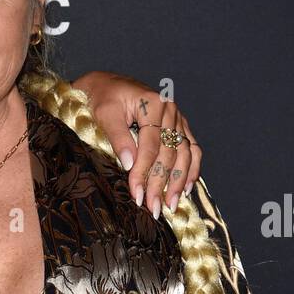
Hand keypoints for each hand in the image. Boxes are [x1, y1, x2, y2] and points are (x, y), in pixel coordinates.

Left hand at [72, 71, 201, 217]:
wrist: (105, 84)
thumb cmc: (101, 98)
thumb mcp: (104, 114)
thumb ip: (118, 137)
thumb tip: (130, 164)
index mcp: (153, 103)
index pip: (150, 146)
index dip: (144, 173)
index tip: (137, 196)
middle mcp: (170, 110)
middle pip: (170, 152)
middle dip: (161, 183)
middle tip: (154, 208)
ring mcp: (177, 118)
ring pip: (185, 153)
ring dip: (180, 181)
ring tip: (172, 204)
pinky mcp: (178, 125)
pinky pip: (192, 148)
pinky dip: (192, 168)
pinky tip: (188, 187)